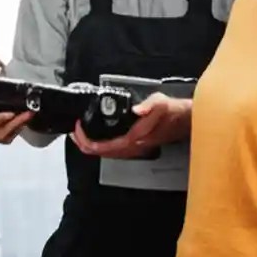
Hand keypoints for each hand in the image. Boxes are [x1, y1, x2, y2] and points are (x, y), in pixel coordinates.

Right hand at [0, 110, 31, 142]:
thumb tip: (10, 115)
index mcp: (0, 134)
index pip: (17, 123)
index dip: (25, 116)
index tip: (32, 109)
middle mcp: (2, 136)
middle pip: (19, 125)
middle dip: (25, 117)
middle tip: (33, 106)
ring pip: (15, 125)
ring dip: (21, 117)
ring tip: (27, 107)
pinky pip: (10, 124)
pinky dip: (14, 118)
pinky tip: (15, 111)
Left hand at [72, 92, 191, 158]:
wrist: (184, 121)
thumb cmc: (172, 112)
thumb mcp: (161, 103)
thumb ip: (149, 106)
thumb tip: (137, 110)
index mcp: (135, 139)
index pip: (104, 146)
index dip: (87, 140)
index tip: (78, 128)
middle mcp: (132, 147)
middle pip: (101, 153)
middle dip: (83, 143)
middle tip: (73, 131)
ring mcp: (133, 149)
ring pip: (105, 153)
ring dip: (90, 145)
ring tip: (79, 133)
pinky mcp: (134, 147)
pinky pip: (112, 150)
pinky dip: (99, 144)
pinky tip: (94, 136)